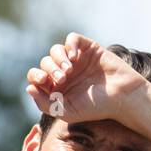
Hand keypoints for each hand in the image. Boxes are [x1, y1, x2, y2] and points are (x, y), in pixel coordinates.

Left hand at [25, 33, 148, 126]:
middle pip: (45, 63)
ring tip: (69, 70)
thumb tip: (29, 88)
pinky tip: (75, 58)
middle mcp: (64, 72)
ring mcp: (76, 59)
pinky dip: (69, 45)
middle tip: (62, 79)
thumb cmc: (95, 107)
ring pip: (55, 50)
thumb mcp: (66, 112)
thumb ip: (45, 103)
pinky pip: (71, 39)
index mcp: (56, 87)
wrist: (122, 97)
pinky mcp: (88, 48)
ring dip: (58, 59)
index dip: (36, 76)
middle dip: (50, 70)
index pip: (36, 76)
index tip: (45, 82)